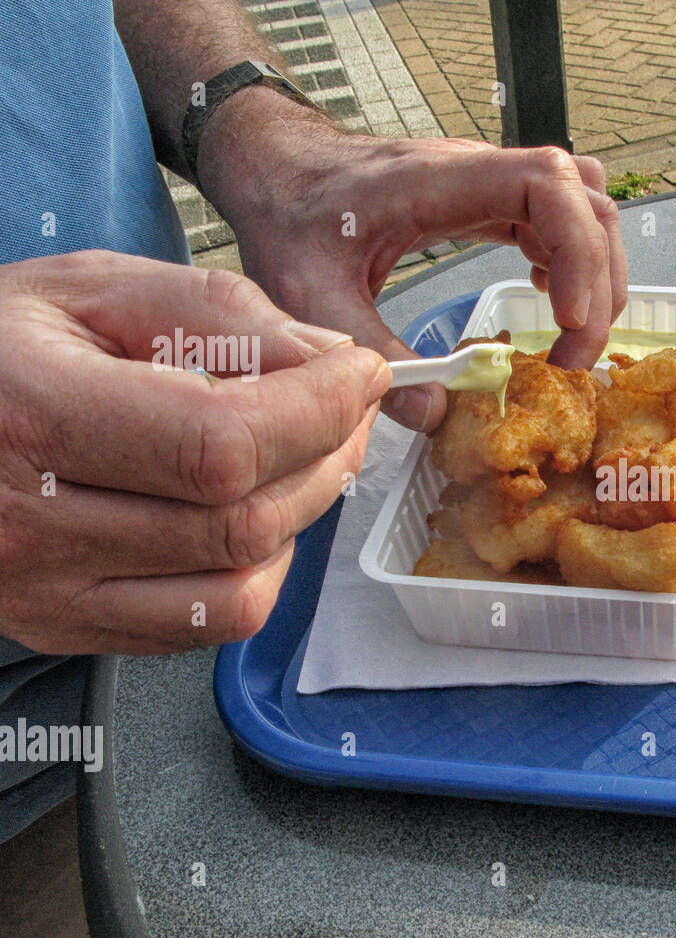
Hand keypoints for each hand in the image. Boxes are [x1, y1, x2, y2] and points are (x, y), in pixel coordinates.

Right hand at [0, 250, 389, 653]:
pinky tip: (246, 513)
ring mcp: (44, 592)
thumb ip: (216, 313)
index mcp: (29, 415)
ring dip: (299, 517)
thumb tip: (327, 359)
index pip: (220, 445)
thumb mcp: (89, 289)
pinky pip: (207, 623)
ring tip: (299, 457)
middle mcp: (28, 523)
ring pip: (241, 586)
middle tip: (345, 410)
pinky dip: (257, 568)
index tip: (359, 373)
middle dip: (327, 457)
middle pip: (243, 520)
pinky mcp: (66, 627)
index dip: (315, 411)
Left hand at [199, 96, 626, 432]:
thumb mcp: (310, 292)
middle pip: (585, 203)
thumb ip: (368, 350)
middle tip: (572, 358)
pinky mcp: (491, 201)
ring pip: (584, 209)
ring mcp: (490, 184)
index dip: (577, 251)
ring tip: (571, 339)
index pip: (548, 186)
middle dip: (599, 282)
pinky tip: (554, 304)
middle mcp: (478, 172)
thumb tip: (435, 414)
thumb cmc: (289, 217)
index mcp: (439, 180)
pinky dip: (575, 264)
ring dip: (597, 274)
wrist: (275, 169)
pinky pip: (559, 220)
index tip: (569, 321)